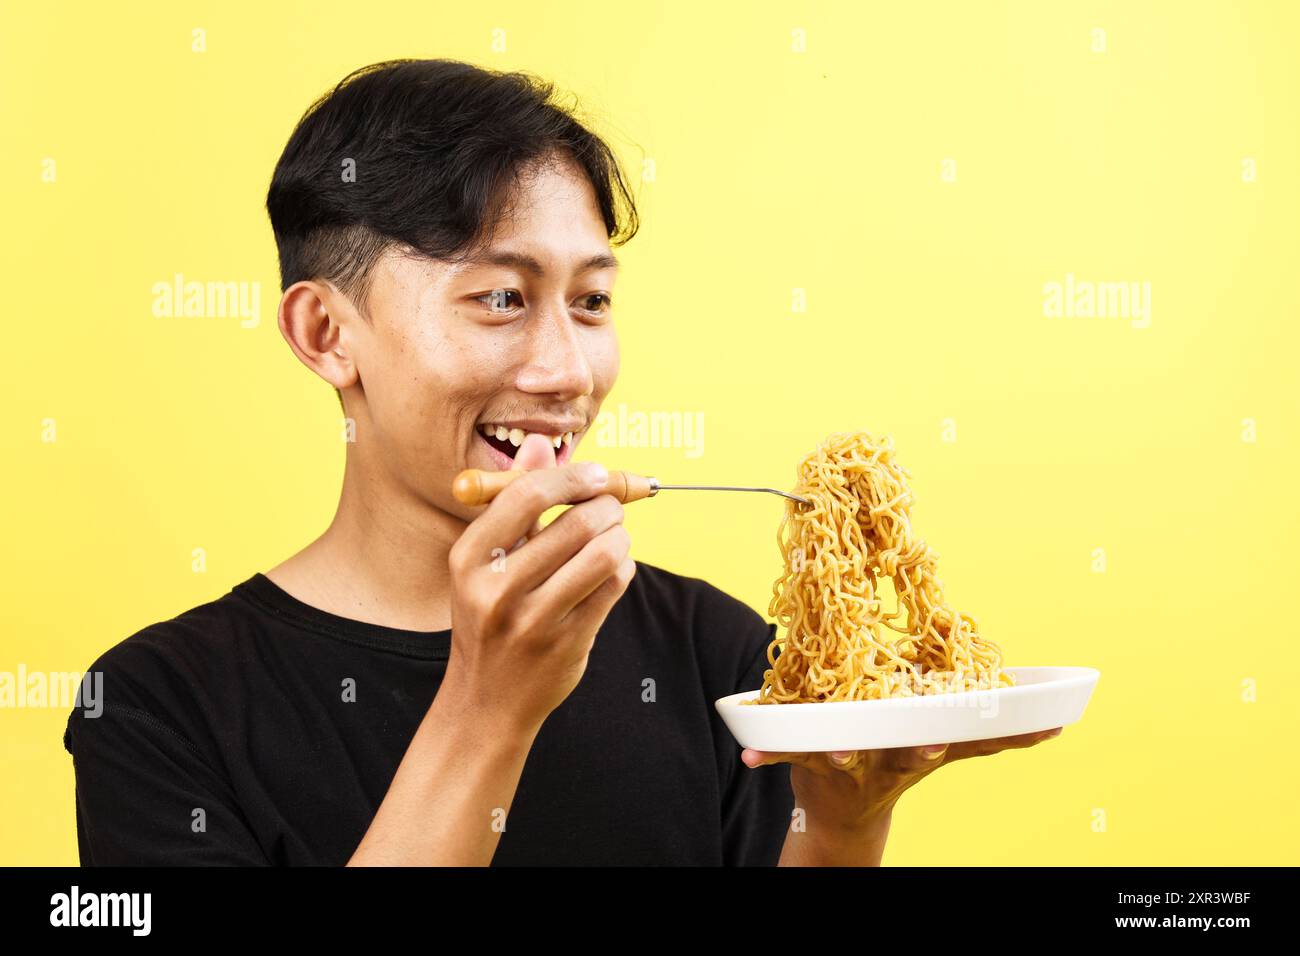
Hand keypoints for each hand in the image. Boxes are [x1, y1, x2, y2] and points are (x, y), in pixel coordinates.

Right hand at [444, 433, 634, 733]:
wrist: (485, 700)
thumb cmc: (488, 617)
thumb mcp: (485, 560)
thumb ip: (514, 501)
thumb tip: (539, 445)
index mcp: (469, 558)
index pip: (528, 496)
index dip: (573, 477)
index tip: (597, 475)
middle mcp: (497, 589)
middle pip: (578, 523)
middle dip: (607, 507)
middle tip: (610, 508)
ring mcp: (534, 620)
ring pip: (605, 554)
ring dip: (620, 536)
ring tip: (613, 536)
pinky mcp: (568, 643)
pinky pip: (614, 586)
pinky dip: (623, 567)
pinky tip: (612, 568)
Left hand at [743, 727, 1063, 831]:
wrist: (839, 817)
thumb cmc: (889, 759)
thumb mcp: (934, 744)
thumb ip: (983, 734)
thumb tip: (1055, 720)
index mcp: (923, 743)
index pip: (968, 739)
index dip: (1001, 732)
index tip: (1042, 726)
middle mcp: (891, 758)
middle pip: (910, 753)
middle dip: (921, 747)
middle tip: (932, 743)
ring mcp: (852, 764)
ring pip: (850, 757)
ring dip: (842, 753)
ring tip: (838, 749)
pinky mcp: (810, 763)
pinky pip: (784, 753)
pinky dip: (765, 754)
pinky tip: (746, 757)